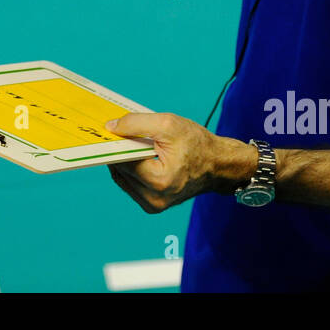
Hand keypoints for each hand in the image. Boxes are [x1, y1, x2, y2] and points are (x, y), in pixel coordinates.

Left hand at [105, 111, 235, 212]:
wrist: (218, 165)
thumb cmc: (198, 144)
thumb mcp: (168, 124)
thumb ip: (136, 124)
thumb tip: (111, 128)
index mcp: (159, 180)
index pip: (122, 159)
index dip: (117, 142)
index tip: (113, 129)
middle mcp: (154, 198)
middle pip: (120, 169)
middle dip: (120, 151)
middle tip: (123, 134)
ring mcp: (153, 205)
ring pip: (122, 178)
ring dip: (125, 161)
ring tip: (136, 145)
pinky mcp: (153, 205)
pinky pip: (131, 185)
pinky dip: (132, 170)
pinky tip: (141, 157)